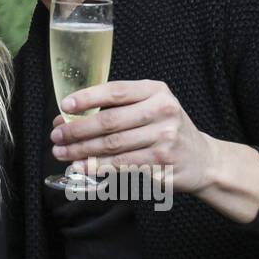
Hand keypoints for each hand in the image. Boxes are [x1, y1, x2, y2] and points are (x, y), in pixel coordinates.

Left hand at [50, 80, 214, 192]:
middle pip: (110, 121)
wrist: (202, 159)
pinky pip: (122, 164)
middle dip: (77, 129)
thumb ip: (117, 107)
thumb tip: (69, 116)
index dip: (87, 99)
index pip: (116, 92)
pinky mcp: (162, 163)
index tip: (65, 106)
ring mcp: (164, 138)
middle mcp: (163, 112)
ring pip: (112, 145)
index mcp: (156, 91)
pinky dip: (98, 166)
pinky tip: (82, 166)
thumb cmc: (166, 129)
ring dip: (81, 150)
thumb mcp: (151, 107)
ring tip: (62, 152)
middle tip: (56, 135)